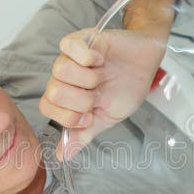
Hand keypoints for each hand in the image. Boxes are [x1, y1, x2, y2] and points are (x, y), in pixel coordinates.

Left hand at [39, 27, 165, 159]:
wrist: (146, 64)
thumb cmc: (125, 88)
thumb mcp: (105, 118)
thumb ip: (83, 135)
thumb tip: (62, 155)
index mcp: (65, 95)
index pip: (47, 107)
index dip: (68, 117)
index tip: (89, 116)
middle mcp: (63, 76)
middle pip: (54, 91)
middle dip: (82, 99)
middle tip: (99, 94)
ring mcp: (71, 56)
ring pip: (60, 70)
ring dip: (88, 79)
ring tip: (102, 76)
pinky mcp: (83, 38)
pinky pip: (70, 47)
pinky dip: (89, 58)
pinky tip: (101, 60)